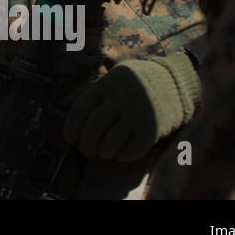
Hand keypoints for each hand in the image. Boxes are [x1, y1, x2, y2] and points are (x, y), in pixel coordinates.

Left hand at [62, 54, 199, 161]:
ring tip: (103, 152)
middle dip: (86, 144)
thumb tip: (60, 102)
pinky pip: (132, 149)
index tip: (70, 138)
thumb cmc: (133, 83)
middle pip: (94, 127)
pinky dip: (122, 155)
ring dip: (104, 151)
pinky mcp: (153, 128)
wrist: (174, 83)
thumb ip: (86, 91)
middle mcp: (121, 98)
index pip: (81, 109)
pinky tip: (120, 153)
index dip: (72, 127)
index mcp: (106, 84)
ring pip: (112, 141)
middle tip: (86, 150)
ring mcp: (137, 113)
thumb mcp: (109, 79)